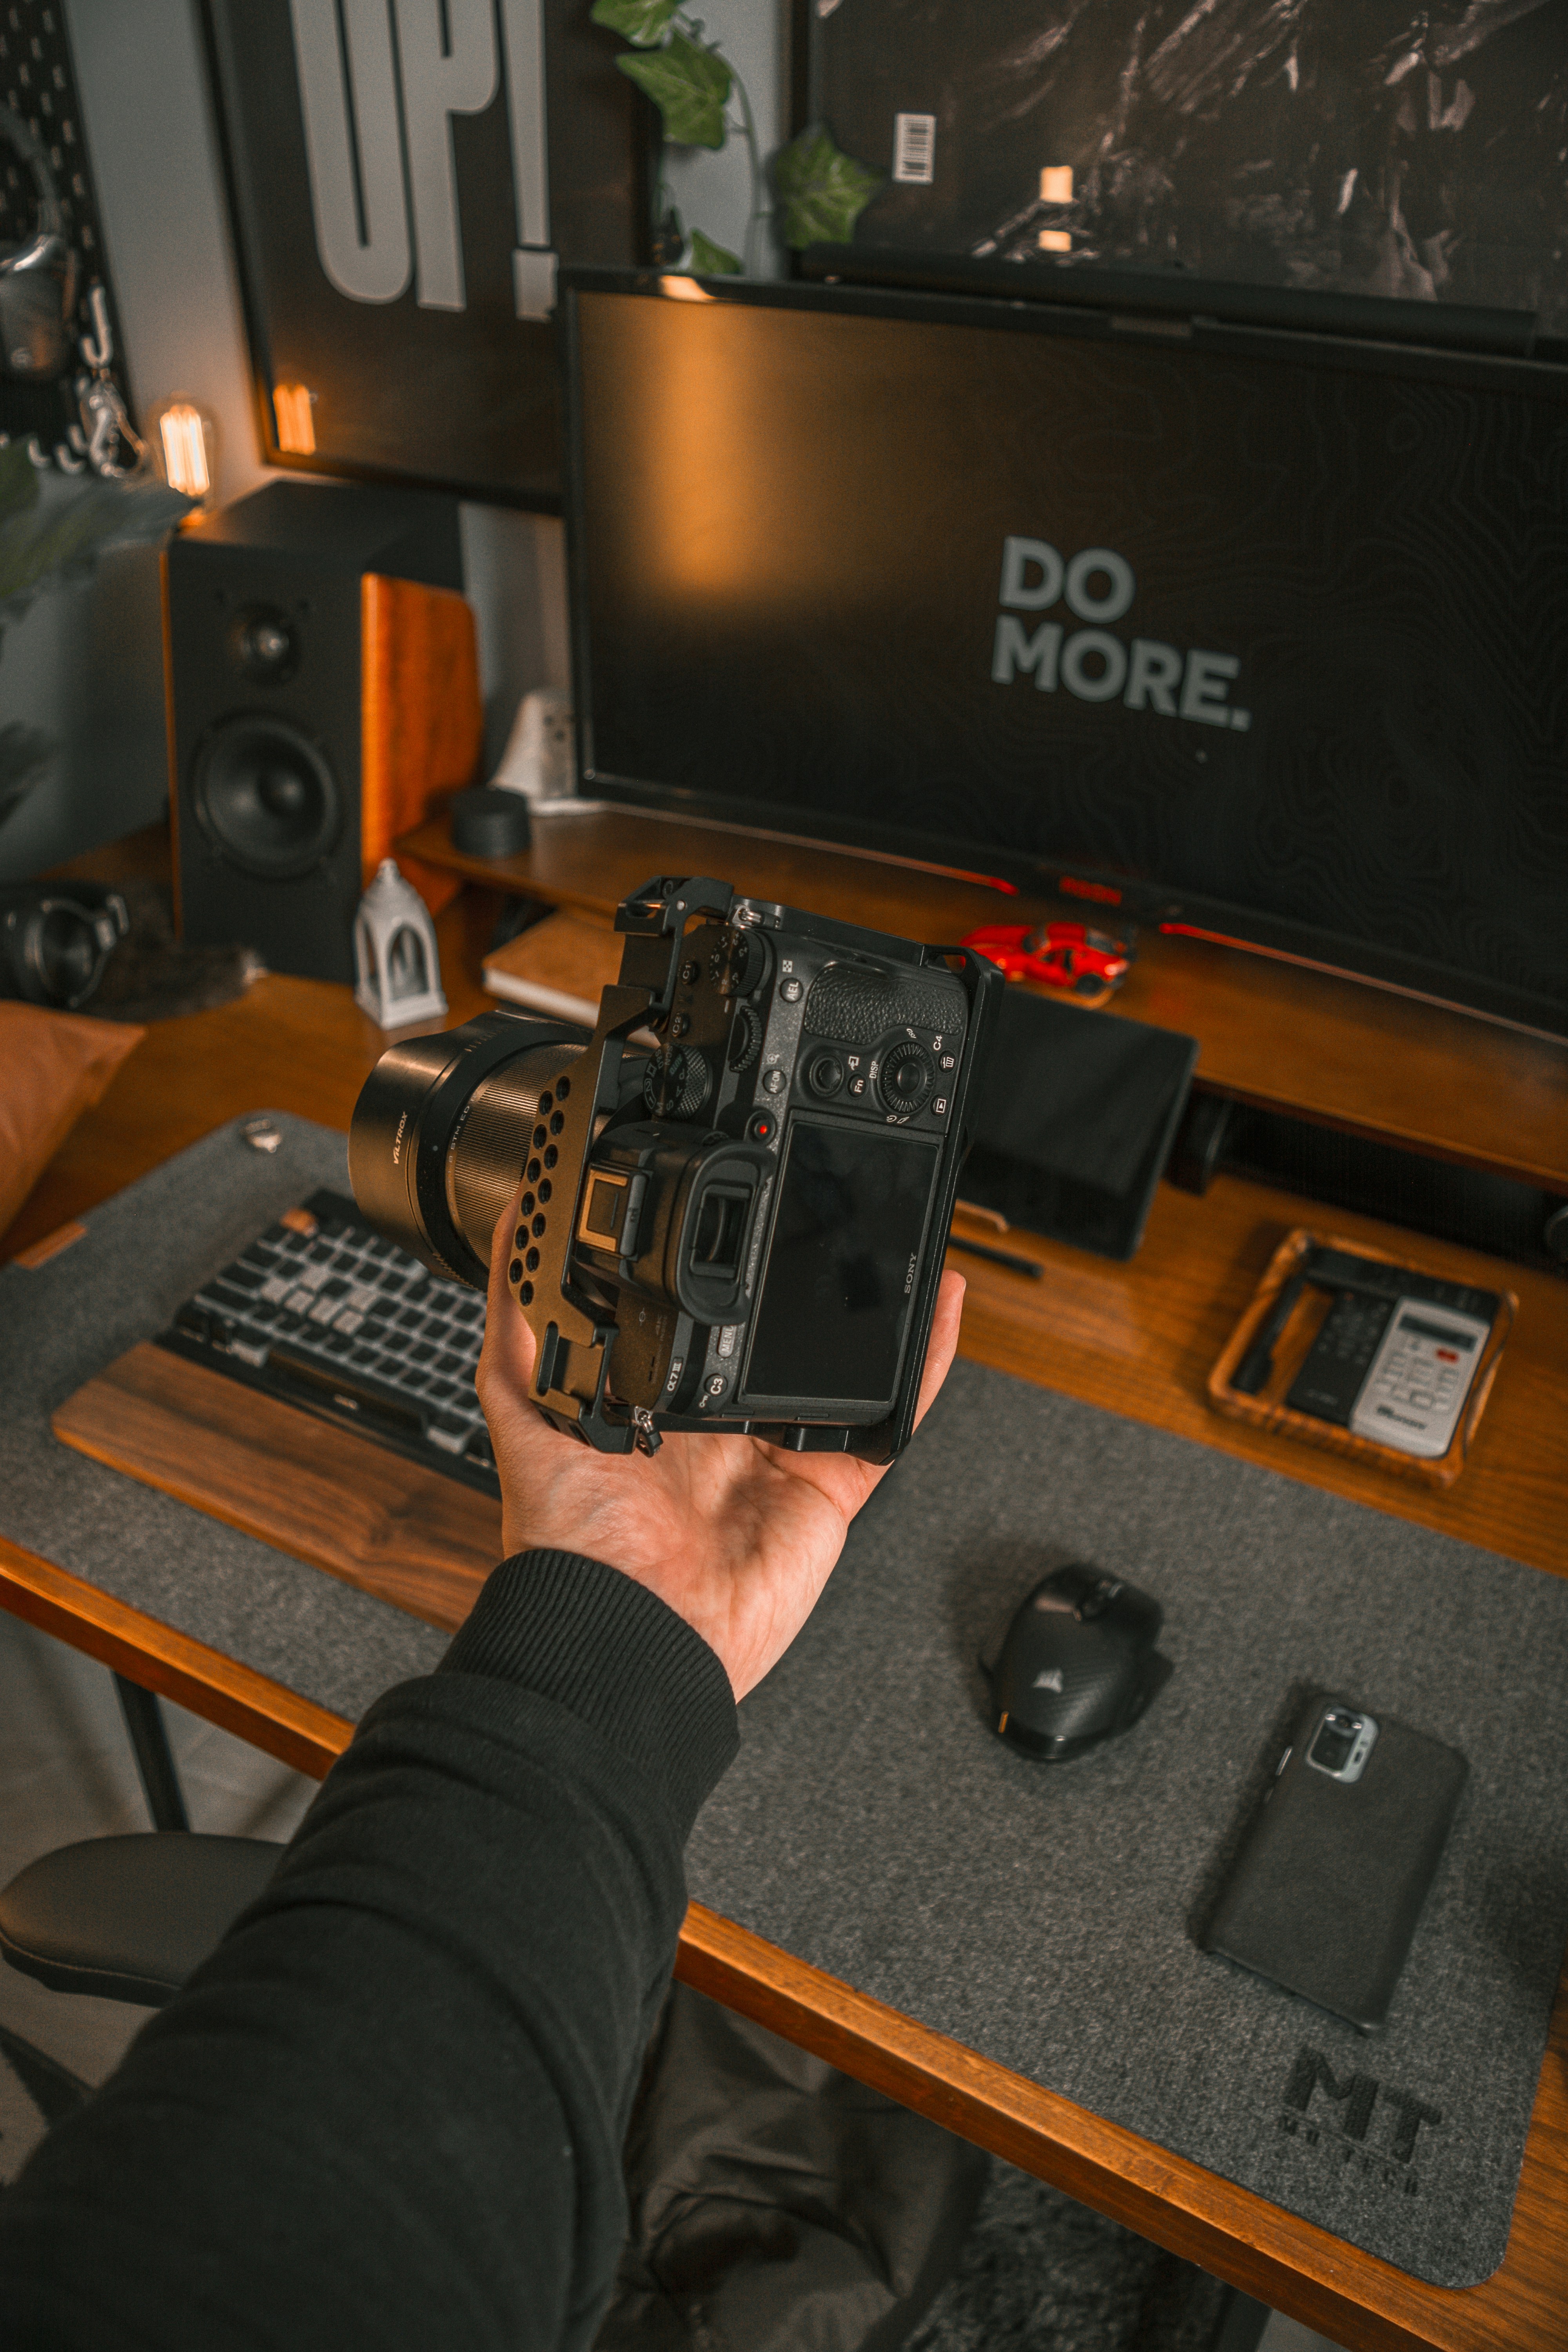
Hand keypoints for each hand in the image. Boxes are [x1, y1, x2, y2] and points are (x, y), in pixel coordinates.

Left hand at [475, 1192, 965, 1698]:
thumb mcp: (525, 1416)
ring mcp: (777, 1459)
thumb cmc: (572, 1544)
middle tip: (826, 1209)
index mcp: (654, 1408)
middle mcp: (719, 1431)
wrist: (628, 1634)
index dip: (723, 1274)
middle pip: (775, 1342)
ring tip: (893, 1239)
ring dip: (871, 1312)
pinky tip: (939, 1304)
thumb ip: (518, 1334)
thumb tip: (505, 1239)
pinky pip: (889, 1422)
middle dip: (803, 1285)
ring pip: (839, 1371)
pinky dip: (924, 1364)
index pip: (697, 1323)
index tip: (740, 1211)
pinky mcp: (827, 1489)